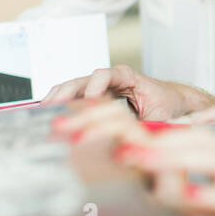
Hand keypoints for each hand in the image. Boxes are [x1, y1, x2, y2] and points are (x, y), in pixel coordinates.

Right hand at [42, 65, 214, 120]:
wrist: (172, 101)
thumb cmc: (166, 104)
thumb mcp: (158, 115)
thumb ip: (144, 125)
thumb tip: (130, 140)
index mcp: (128, 77)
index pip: (106, 75)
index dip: (96, 86)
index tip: (90, 100)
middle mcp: (111, 78)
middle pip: (82, 80)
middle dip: (66, 93)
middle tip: (52, 108)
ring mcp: (101, 86)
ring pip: (73, 87)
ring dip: (57, 99)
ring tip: (42, 113)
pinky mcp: (94, 96)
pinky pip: (74, 96)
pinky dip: (60, 104)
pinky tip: (49, 116)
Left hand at [117, 127, 214, 215]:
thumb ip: (191, 215)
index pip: (192, 142)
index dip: (158, 138)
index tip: (122, 143)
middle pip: (200, 141)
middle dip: (159, 140)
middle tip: (121, 147)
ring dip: (176, 156)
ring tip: (142, 159)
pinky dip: (210, 195)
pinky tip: (186, 196)